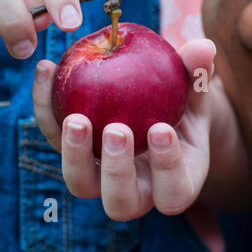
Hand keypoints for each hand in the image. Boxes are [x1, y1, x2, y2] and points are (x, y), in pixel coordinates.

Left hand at [31, 39, 217, 221]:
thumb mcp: (195, 92)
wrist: (152, 108)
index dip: (167, 168)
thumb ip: (199, 75)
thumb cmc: (182, 105)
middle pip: (121, 203)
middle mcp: (134, 192)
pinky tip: (48, 70)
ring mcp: (98, 178)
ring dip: (75, 154)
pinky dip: (46, 108)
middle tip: (116, 130)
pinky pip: (53, 137)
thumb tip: (204, 48)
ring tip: (76, 118)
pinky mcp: (69, 153)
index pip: (172, 194)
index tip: (161, 129)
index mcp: (173, 186)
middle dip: (117, 170)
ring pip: (80, 184)